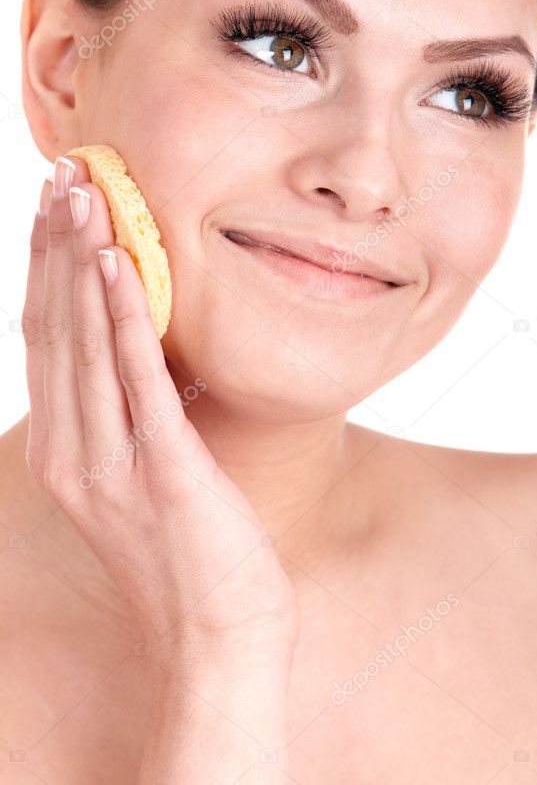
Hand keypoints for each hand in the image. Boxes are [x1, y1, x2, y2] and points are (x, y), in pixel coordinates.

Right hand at [21, 156, 299, 655]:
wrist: (217, 637)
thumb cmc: (191, 553)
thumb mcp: (143, 476)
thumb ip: (128, 415)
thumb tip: (139, 346)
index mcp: (64, 454)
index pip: (44, 341)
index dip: (44, 269)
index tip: (52, 207)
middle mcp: (71, 454)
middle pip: (53, 328)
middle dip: (55, 246)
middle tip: (63, 175)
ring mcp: (110, 464)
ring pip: (83, 342)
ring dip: (81, 261)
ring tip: (83, 194)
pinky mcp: (161, 469)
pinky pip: (137, 379)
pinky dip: (121, 315)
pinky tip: (117, 262)